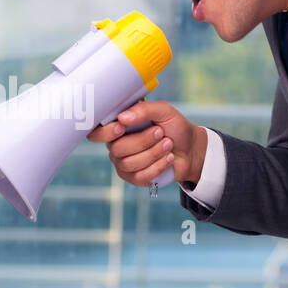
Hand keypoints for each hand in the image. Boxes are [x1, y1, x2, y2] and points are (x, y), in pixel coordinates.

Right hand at [86, 99, 205, 187]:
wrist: (191, 149)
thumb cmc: (174, 127)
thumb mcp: (163, 111)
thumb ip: (144, 110)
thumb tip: (122, 117)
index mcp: (118, 126)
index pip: (96, 133)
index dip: (105, 132)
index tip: (121, 127)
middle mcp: (116, 145)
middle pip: (117, 149)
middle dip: (143, 141)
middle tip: (160, 132)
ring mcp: (124, 163)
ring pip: (129, 163)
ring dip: (153, 153)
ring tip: (168, 144)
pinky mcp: (134, 178)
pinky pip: (140, 176)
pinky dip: (158, 166)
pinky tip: (168, 158)